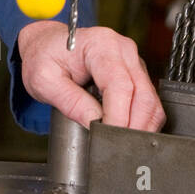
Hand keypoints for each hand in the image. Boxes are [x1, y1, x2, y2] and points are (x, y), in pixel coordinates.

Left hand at [16, 21, 164, 131]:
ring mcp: (132, 62)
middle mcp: (123, 50)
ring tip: (118, 145)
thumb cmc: (44, 56)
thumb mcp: (44, 80)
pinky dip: (141, 123)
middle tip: (115, 149)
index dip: (118, 117)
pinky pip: (148, 103)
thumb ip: (70, 101)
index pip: (120, 85)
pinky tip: (124, 134)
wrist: (46, 44)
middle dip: (133, 128)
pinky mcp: (136, 75)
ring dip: (140, 128)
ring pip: (150, 102)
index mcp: (100, 44)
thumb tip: (95, 123)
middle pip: (143, 96)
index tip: (108, 138)